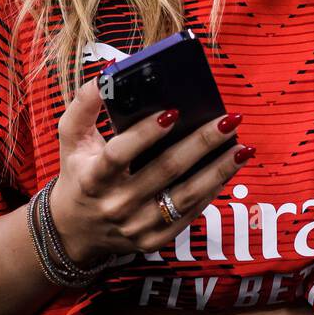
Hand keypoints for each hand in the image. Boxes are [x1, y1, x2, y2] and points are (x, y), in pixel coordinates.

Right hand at [48, 79, 254, 264]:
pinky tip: (228, 169)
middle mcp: (115, 205)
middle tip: (228, 120)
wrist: (74, 231)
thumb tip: (109, 73)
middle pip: (164, 171)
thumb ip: (84, 104)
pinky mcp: (154, 241)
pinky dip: (212, 191)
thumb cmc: (78, 174)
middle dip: (200, 143)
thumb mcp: (70, 138)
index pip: (118, 154)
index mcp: (92, 178)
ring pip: (185, 196)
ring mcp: (137, 226)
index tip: (172, 111)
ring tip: (242, 147)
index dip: (145, 133)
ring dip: (218, 170)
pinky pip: (190, 214)